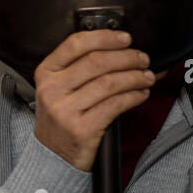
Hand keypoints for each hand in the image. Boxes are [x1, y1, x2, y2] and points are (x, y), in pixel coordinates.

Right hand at [32, 30, 154, 171]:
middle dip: (127, 57)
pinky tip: (141, 94)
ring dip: (135, 77)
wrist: (53, 155)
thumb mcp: (59, 88)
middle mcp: (51, 90)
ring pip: (109, 83)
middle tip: (143, 59)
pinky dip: (134, 96)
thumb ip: (79, 68)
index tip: (125, 38)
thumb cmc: (62, 116)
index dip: (104, 37)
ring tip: (146, 77)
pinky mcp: (82, 129)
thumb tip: (122, 48)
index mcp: (45, 73)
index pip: (75, 44)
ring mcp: (65, 111)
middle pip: (97, 62)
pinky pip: (115, 105)